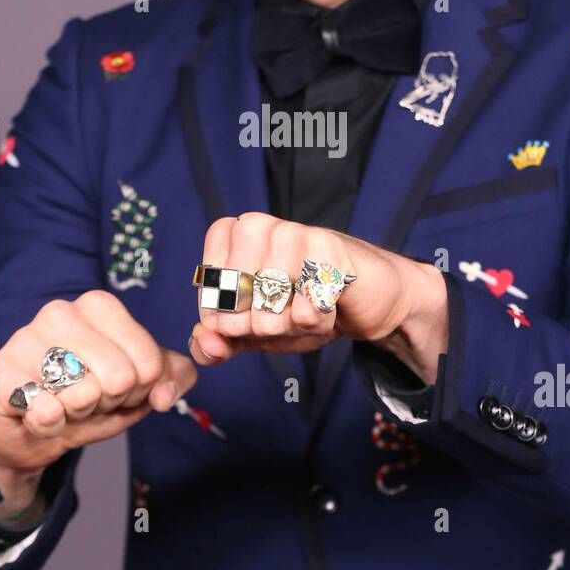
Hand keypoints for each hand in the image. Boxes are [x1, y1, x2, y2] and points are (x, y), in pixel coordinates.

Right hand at [0, 290, 197, 476]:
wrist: (28, 429)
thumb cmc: (87, 395)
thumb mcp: (140, 385)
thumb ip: (172, 377)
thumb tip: (162, 395)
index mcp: (99, 305)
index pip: (149, 362)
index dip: (141, 390)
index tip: (119, 387)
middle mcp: (60, 312)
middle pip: (121, 378)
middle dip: (111, 402)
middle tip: (89, 398)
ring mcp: (25, 340)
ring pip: (84, 394)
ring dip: (80, 414)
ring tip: (65, 403)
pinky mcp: (0, 375)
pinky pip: (47, 412)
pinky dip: (51, 426)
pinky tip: (41, 415)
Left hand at [188, 213, 447, 381]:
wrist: (365, 302)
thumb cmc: (303, 307)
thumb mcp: (254, 332)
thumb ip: (217, 344)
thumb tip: (204, 344)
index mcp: (230, 237)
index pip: (209, 289)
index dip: (228, 316)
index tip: (253, 315)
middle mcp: (256, 225)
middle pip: (237, 298)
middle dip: (261, 325)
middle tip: (286, 316)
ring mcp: (291, 230)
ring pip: (270, 299)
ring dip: (291, 323)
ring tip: (309, 310)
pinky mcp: (327, 244)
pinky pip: (306, 301)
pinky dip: (317, 319)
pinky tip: (328, 307)